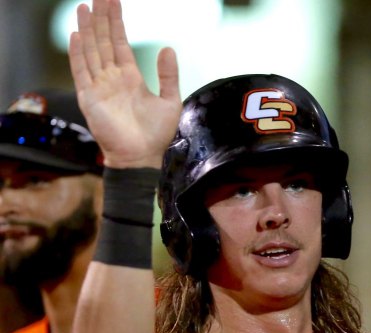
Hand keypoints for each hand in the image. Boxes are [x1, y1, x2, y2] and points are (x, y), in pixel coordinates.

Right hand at [68, 0, 181, 168]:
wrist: (142, 157)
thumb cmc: (156, 134)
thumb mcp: (170, 100)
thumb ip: (168, 75)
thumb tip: (168, 48)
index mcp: (130, 77)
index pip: (120, 43)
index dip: (116, 23)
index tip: (113, 2)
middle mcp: (112, 78)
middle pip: (103, 42)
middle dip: (101, 19)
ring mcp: (99, 87)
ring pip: (91, 51)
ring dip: (87, 30)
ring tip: (84, 8)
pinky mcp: (90, 98)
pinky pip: (82, 72)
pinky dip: (79, 54)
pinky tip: (77, 36)